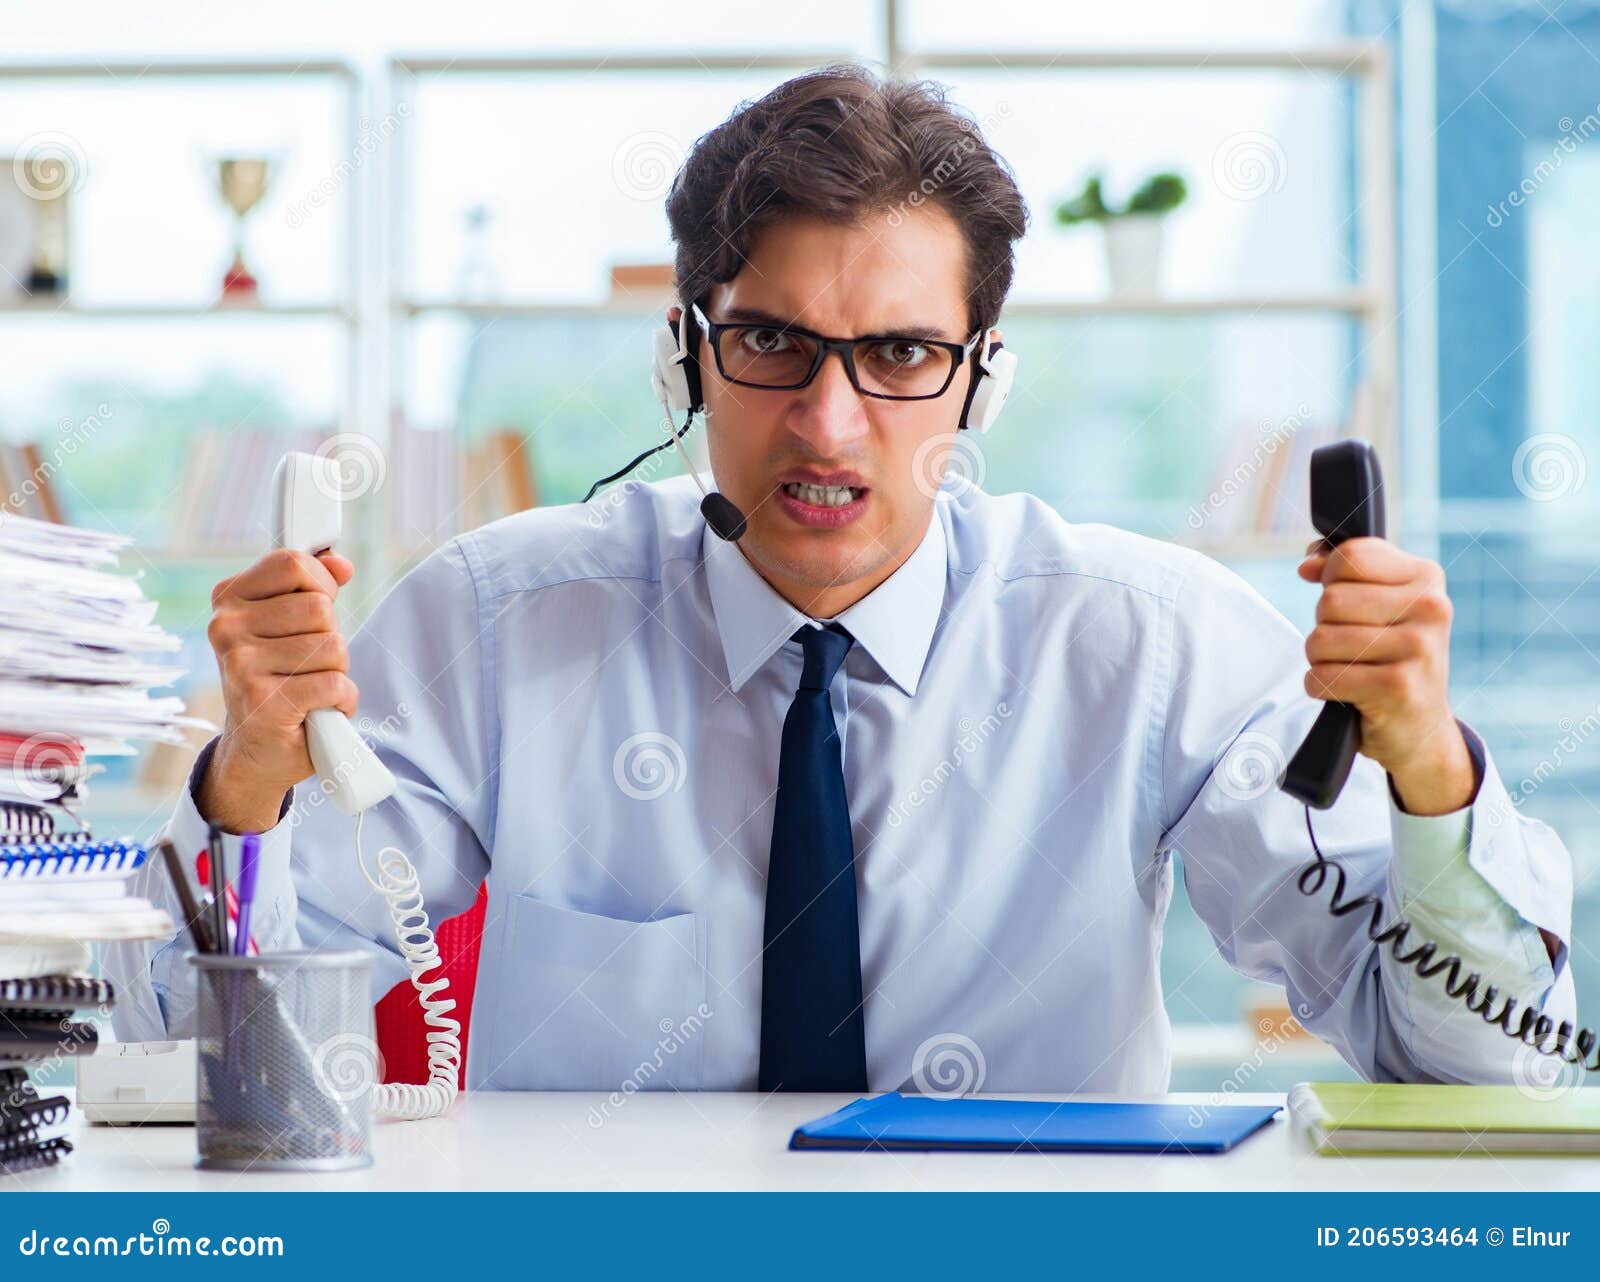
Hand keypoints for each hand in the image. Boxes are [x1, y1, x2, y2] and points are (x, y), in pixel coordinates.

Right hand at [198, 548, 359, 832]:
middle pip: (320, 608)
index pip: (293, 564)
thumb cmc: (276, 679)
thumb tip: (341, 563)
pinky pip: (335, 684)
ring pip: (332, 647)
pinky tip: (319, 710)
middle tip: (306, 664)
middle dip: (330, 637)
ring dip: (336, 672)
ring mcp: (242, 666)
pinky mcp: (265, 703)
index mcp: (228, 599)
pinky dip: (342, 700)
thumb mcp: (288, 625)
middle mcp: (226, 629)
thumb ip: (313, 586)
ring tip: (309, 687)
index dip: (321, 585)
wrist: (255, 750)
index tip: (316, 610)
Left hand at [1297, 536, 1475, 815]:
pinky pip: (1323, 677)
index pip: (1349, 556)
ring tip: (1351, 670)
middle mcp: (1430, 607)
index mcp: (1426, 577)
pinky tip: (1349, 693)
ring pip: (1321, 639)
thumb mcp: (1378, 604)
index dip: (1330, 579)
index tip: (1347, 603)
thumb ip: (1342, 572)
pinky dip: (1322, 687)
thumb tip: (1308, 564)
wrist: (1421, 729)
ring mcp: (1419, 648)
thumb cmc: (1390, 658)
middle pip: (1330, 599)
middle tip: (1352, 647)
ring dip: (1321, 660)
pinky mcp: (1398, 687)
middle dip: (1324, 626)